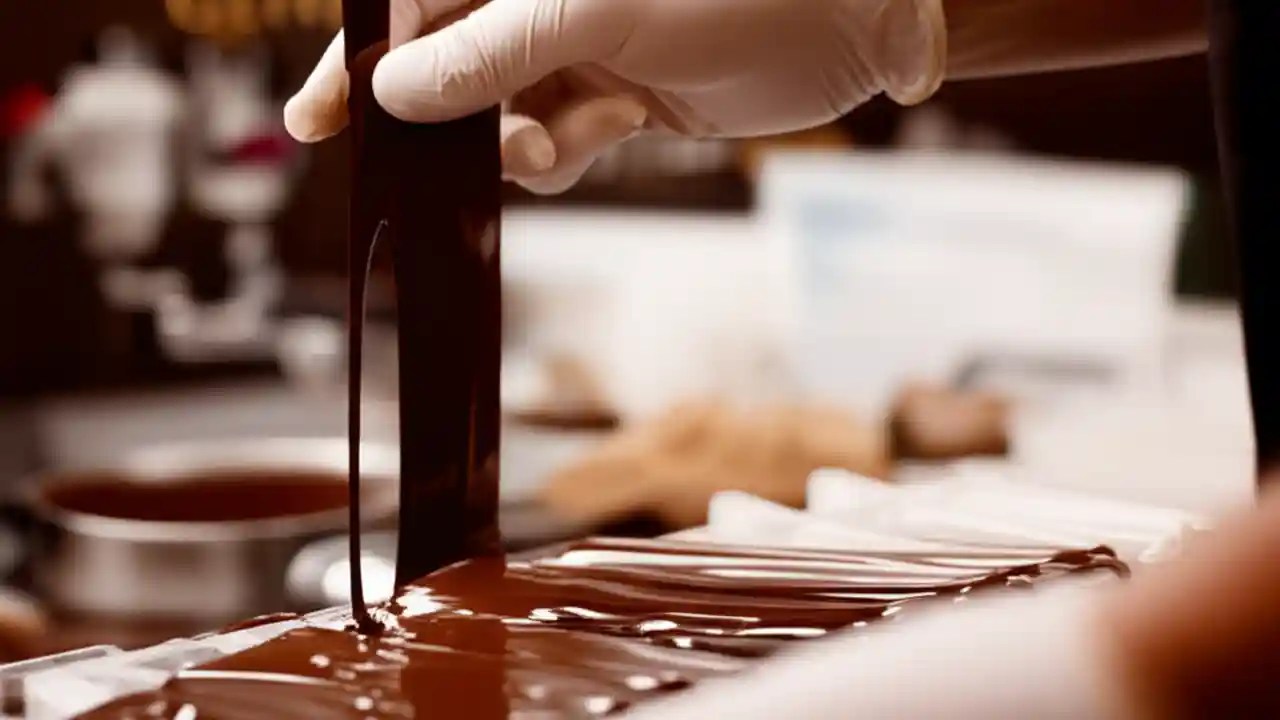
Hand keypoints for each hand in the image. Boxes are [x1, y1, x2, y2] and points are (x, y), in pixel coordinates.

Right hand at [284, 0, 945, 193]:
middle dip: (448, 117)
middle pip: (450, 61)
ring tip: (567, 139)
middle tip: (446, 153)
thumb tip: (395, 92)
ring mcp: (581, 42)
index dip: (363, 58)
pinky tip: (611, 131)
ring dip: (517, 142)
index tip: (319, 118)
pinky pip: (556, 137)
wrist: (857, 23)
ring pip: (501, 112)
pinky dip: (566, 152)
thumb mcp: (598, 8)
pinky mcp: (618, 91)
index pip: (414, 1)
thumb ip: (492, 48)